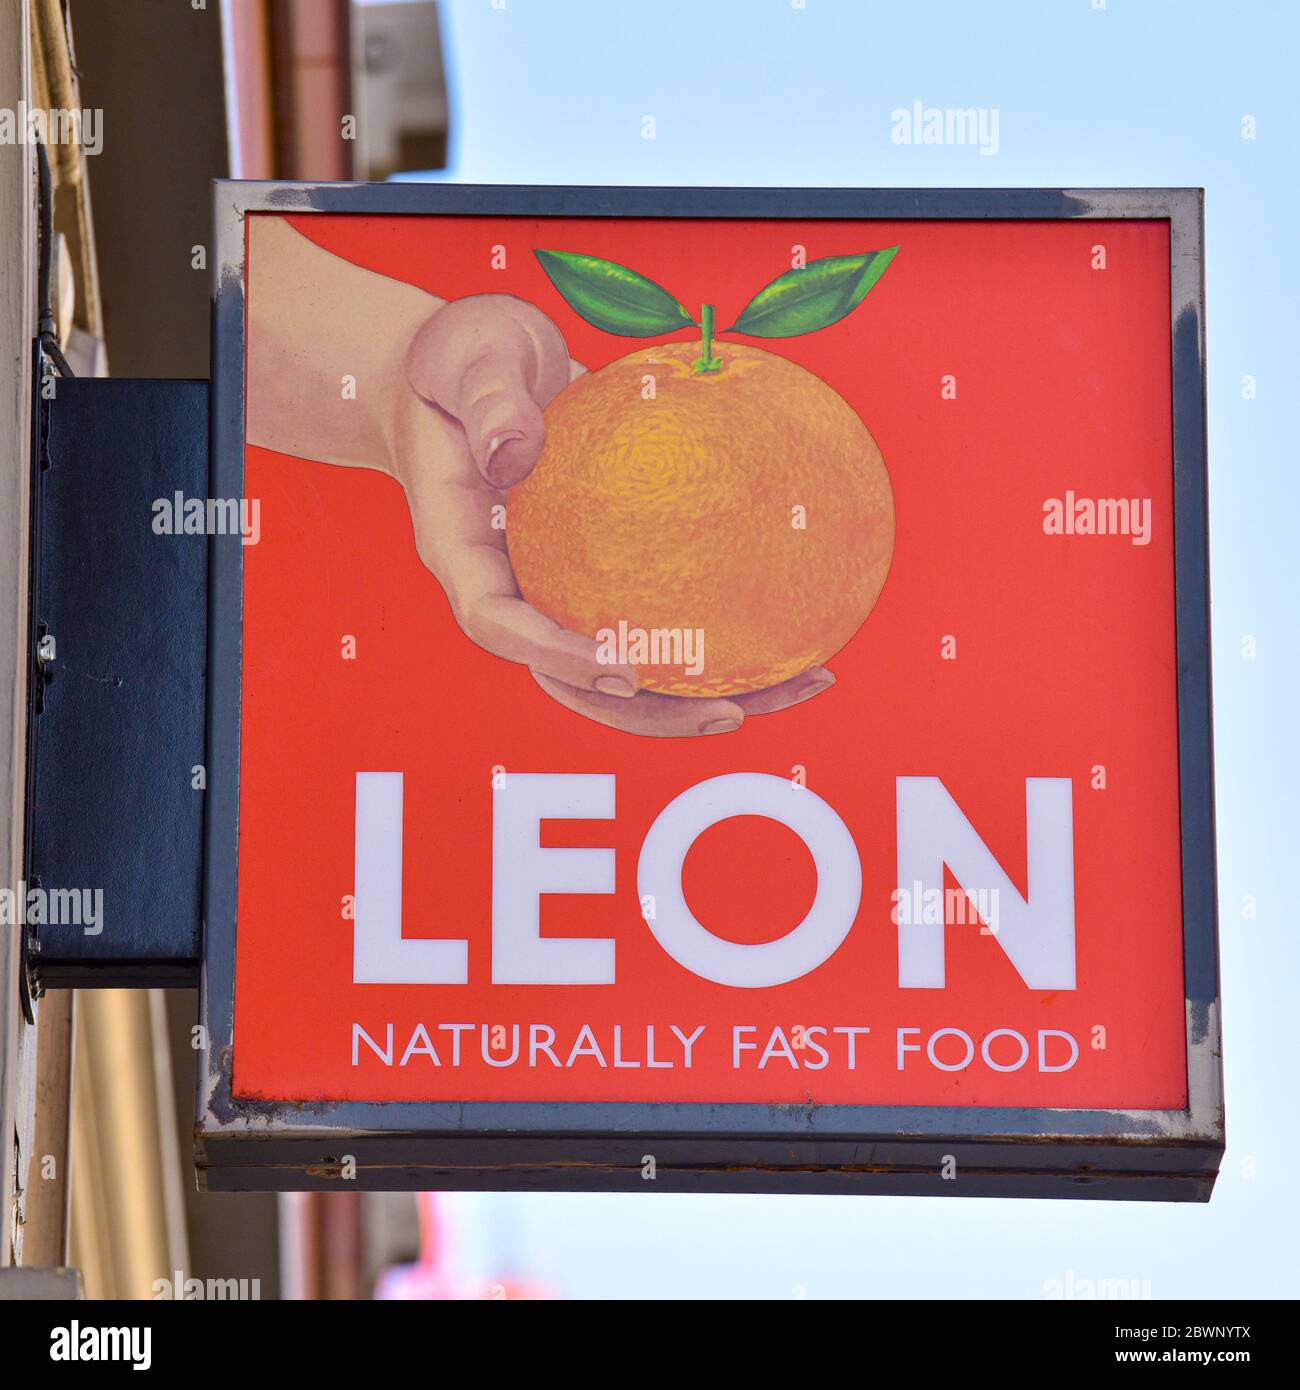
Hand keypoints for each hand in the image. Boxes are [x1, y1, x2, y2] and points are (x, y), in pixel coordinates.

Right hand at [395, 293, 834, 735]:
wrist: (461, 368)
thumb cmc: (457, 356)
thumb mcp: (469, 357)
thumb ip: (490, 402)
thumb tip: (515, 452)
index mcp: (464, 551)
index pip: (500, 625)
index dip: (557, 659)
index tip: (623, 670)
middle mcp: (509, 586)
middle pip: (571, 679)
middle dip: (650, 711)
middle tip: (733, 712)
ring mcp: (553, 586)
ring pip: (622, 664)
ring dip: (704, 689)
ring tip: (798, 682)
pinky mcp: (595, 570)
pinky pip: (656, 609)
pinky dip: (719, 626)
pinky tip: (794, 619)